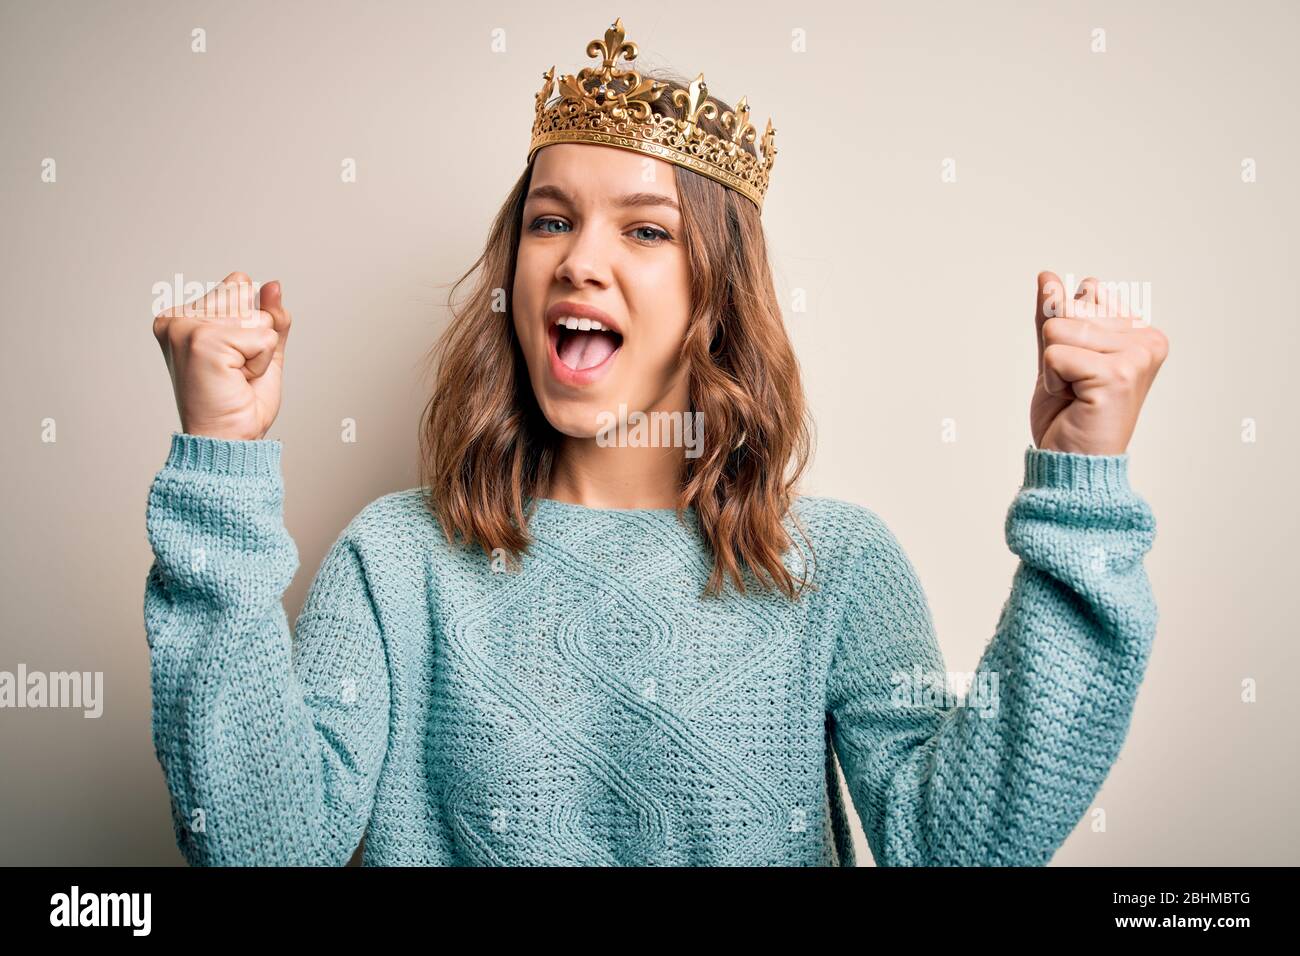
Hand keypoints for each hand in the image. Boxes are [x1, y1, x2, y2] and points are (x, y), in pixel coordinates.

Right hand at [152, 271, 291, 440]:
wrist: (227, 440)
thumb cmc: (238, 402)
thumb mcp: (263, 351)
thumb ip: (270, 316)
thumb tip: (274, 284)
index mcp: (183, 315)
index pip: (239, 284)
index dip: (251, 324)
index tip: (229, 357)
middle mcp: (177, 318)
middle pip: (247, 294)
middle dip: (255, 336)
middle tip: (233, 370)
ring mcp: (187, 328)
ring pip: (258, 317)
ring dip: (258, 353)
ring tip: (233, 377)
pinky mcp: (203, 340)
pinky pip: (263, 338)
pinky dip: (261, 364)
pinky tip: (235, 380)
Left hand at [1030, 271, 1167, 455]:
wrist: (1072, 463)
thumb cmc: (1068, 415)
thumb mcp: (1055, 355)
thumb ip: (1053, 314)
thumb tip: (1047, 276)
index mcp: (1141, 330)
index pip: (1086, 292)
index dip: (1066, 330)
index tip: (1082, 367)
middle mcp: (1148, 339)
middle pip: (1069, 308)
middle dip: (1056, 348)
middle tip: (1076, 385)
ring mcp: (1137, 356)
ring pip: (1058, 328)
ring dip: (1053, 366)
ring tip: (1076, 393)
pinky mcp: (1119, 374)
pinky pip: (1055, 354)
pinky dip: (1052, 381)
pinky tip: (1074, 401)